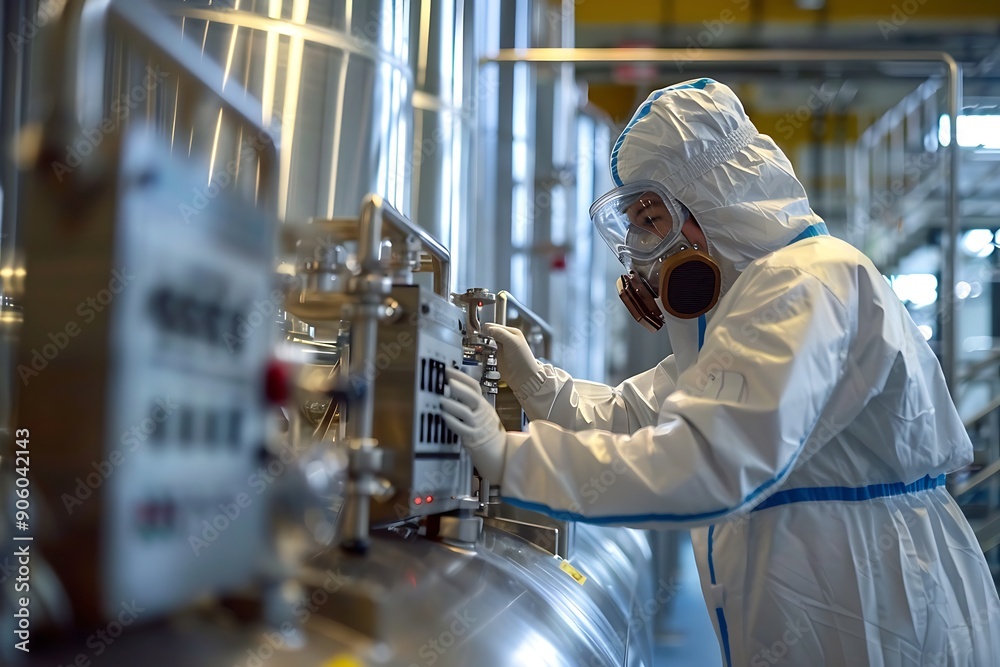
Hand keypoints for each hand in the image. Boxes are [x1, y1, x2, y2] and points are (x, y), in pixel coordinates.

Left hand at [440, 367, 506, 481]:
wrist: (500, 453)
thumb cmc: (487, 432)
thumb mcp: (482, 414)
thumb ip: (470, 404)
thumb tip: (451, 390)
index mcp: (483, 404)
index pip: (474, 386)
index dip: (461, 377)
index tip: (448, 370)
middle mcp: (482, 413)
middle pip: (472, 397)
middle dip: (459, 388)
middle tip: (447, 381)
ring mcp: (478, 425)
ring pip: (465, 412)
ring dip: (452, 405)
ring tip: (440, 399)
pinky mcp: (473, 438)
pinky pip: (461, 428)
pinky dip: (452, 421)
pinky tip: (443, 416)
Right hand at [482, 323, 539, 394]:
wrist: (523, 378)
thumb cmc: (522, 360)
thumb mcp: (511, 341)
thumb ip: (499, 332)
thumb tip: (486, 328)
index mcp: (510, 332)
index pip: (493, 326)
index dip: (485, 330)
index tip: (478, 334)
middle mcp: (505, 340)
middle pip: (488, 335)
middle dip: (482, 338)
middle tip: (478, 343)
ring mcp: (500, 349)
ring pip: (485, 344)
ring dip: (481, 346)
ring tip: (480, 349)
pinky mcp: (496, 359)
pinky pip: (486, 354)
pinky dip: (482, 354)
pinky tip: (482, 356)